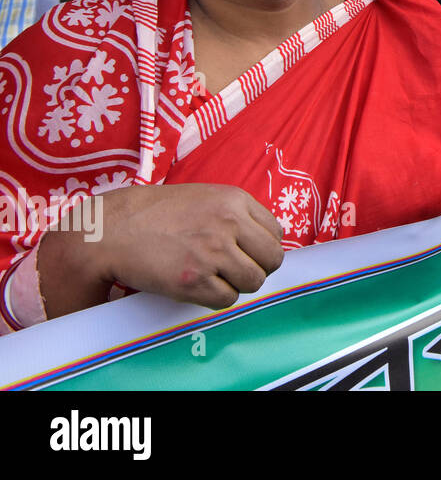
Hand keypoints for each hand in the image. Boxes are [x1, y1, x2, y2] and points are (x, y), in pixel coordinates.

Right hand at [43, 183, 283, 312]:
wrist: (108, 230)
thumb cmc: (155, 214)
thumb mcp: (203, 198)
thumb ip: (235, 214)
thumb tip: (266, 240)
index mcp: (234, 200)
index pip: (275, 233)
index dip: (262, 247)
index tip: (246, 253)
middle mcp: (228, 224)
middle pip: (272, 259)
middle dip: (258, 268)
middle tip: (235, 270)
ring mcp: (212, 253)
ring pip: (253, 281)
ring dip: (237, 285)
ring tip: (213, 278)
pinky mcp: (193, 280)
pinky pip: (227, 299)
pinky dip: (216, 298)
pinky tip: (197, 287)